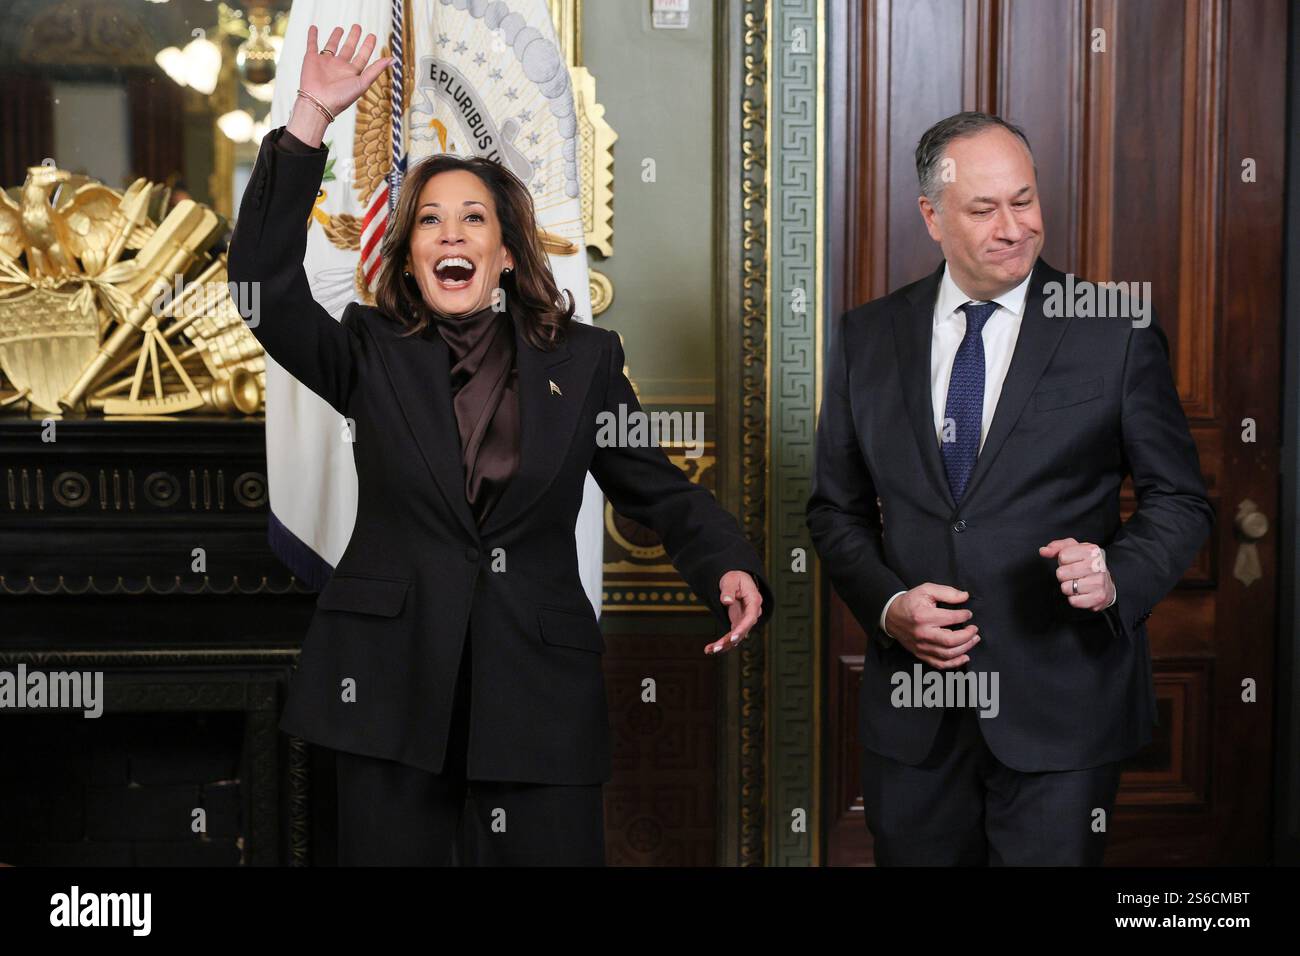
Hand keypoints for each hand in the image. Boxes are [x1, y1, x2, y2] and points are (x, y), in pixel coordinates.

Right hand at [288, 25, 392, 144]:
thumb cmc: (341, 97)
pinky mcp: (311, 59)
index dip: (367, 46)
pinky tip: (314, 28)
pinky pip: (312, 44)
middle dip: (353, 38)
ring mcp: (325, 63)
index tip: (372, 36)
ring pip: (332, 46)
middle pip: (348, 49)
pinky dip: (312, 36)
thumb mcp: (363, 82)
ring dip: (335, 37)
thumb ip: (376, 70)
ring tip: (340, 28)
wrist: (318, 102)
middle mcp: (339, 67)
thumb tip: (393, 59)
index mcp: (352, 73)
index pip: (362, 56)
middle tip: (357, 27)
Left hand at [704, 571, 763, 655]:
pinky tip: (709, 649)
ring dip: (724, 645)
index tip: (733, 638)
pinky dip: (721, 642)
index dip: (742, 629)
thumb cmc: (735, 578)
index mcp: (754, 601)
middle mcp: (751, 614)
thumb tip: (726, 601)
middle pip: (743, 630)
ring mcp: (744, 620)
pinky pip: (730, 636)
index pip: (750, 618)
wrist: (737, 580)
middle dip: (730, 641)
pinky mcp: (737, 624)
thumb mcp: (731, 580)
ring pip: (736, 636)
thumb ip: (729, 590)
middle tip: (716, 648)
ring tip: (709, 650)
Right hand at [884, 583, 978, 669]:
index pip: (951, 618)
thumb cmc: (910, 602)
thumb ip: (947, 592)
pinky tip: (964, 657)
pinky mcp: (920, 654)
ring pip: (947, 654)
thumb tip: (965, 596)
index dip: (964, 616)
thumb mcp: (926, 590)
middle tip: (975, 629)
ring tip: (974, 640)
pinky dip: (954, 663)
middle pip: (951, 640)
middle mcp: (923, 633)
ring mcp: (921, 646)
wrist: (891, 616)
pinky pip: (939, 664)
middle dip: (968, 636)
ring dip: (965, 648)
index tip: (968, 614)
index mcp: (924, 616)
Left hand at [1039, 538, 1114, 611]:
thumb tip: (1043, 551)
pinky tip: (1082, 592)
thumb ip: (1057, 547)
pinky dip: (1074, 598)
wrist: (1106, 583)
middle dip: (1063, 575)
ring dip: (1068, 587)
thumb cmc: (1086, 564)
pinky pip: (1073, 601)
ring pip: (1065, 588)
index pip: (1062, 556)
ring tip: (1078, 583)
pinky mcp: (1098, 597)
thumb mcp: (1074, 550)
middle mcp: (1097, 565)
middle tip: (1073, 575)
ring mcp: (1099, 582)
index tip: (1072, 562)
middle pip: (1061, 573)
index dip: (1063, 561)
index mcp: (1091, 551)